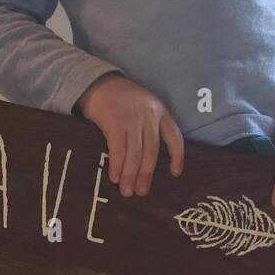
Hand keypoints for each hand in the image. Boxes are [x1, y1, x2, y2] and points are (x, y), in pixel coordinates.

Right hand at [77, 73, 184, 197]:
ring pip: (135, 153)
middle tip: (141, 192)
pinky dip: (117, 165)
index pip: (175, 136)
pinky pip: (118, 149)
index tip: (175, 173)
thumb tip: (146, 160)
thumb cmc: (120, 99)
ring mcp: (132, 118)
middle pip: (151, 151)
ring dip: (130, 175)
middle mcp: (149, 115)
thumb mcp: (143, 107)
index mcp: (160, 112)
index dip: (177, 156)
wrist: (98, 82)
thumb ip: (149, 127)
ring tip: (127, 191)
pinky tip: (115, 177)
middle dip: (146, 174)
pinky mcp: (115, 122)